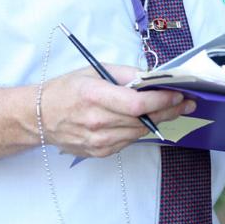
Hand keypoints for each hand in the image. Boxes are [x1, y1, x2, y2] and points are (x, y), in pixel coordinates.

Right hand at [37, 65, 192, 157]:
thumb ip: (126, 74)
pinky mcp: (99, 152)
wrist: (38, 116)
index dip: (162, 101)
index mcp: (94, 96)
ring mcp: (97, 141)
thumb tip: (153, 78)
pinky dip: (139, 129)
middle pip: (143, 120)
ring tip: (171, 110)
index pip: (137, 104)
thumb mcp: (94, 71)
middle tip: (186, 103)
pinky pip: (129, 141)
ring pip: (140, 132)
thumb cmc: (65, 90)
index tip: (178, 94)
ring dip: (158, 121)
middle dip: (169, 110)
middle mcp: (96, 122)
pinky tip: (144, 120)